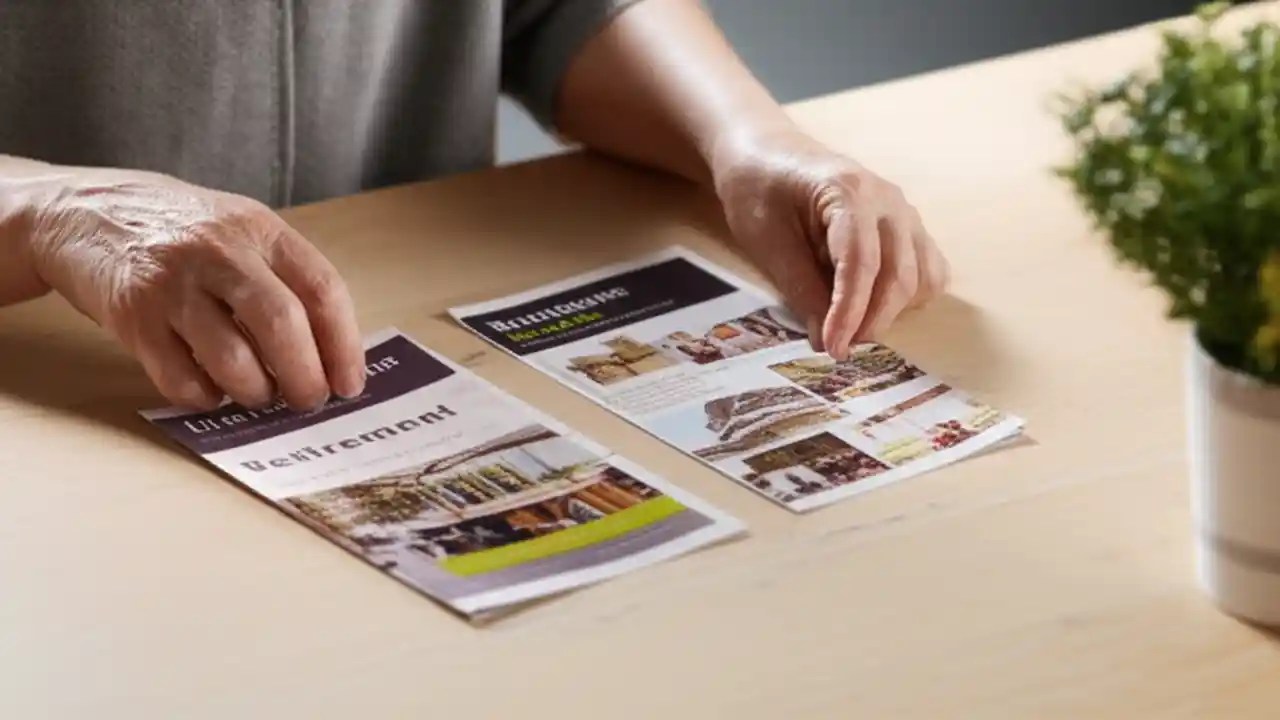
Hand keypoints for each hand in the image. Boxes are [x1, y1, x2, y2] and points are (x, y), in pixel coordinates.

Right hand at [24, 169, 365, 409]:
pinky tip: (210, 390)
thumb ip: (282, 277)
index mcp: (258, 229)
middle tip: (309, 401)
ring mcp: (172, 284)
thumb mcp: (238, 230)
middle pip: (282, 325)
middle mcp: (218, 251)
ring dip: (255, 392)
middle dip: (305, 377)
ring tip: (258, 394)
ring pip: (232, 358)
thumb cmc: (179, 231)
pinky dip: (205, 397)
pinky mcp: (132, 317)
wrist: (81, 212)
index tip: (350, 383)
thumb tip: (330, 354)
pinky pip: (180, 378)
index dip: (344, 345)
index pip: (322, 289)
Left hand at [711, 128, 948, 359]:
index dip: (849, 313)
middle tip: (836, 346)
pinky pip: (928, 270)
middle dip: (870, 321)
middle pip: (898, 276)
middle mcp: (888, 200)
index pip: (861, 264)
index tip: (832, 347)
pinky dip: (909, 297)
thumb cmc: (759, 188)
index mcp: (849, 192)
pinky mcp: (907, 226)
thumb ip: (800, 287)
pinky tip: (873, 304)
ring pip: (920, 278)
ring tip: (850, 325)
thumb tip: (827, 340)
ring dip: (891, 313)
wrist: (766, 151)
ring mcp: (903, 211)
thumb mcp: (766, 239)